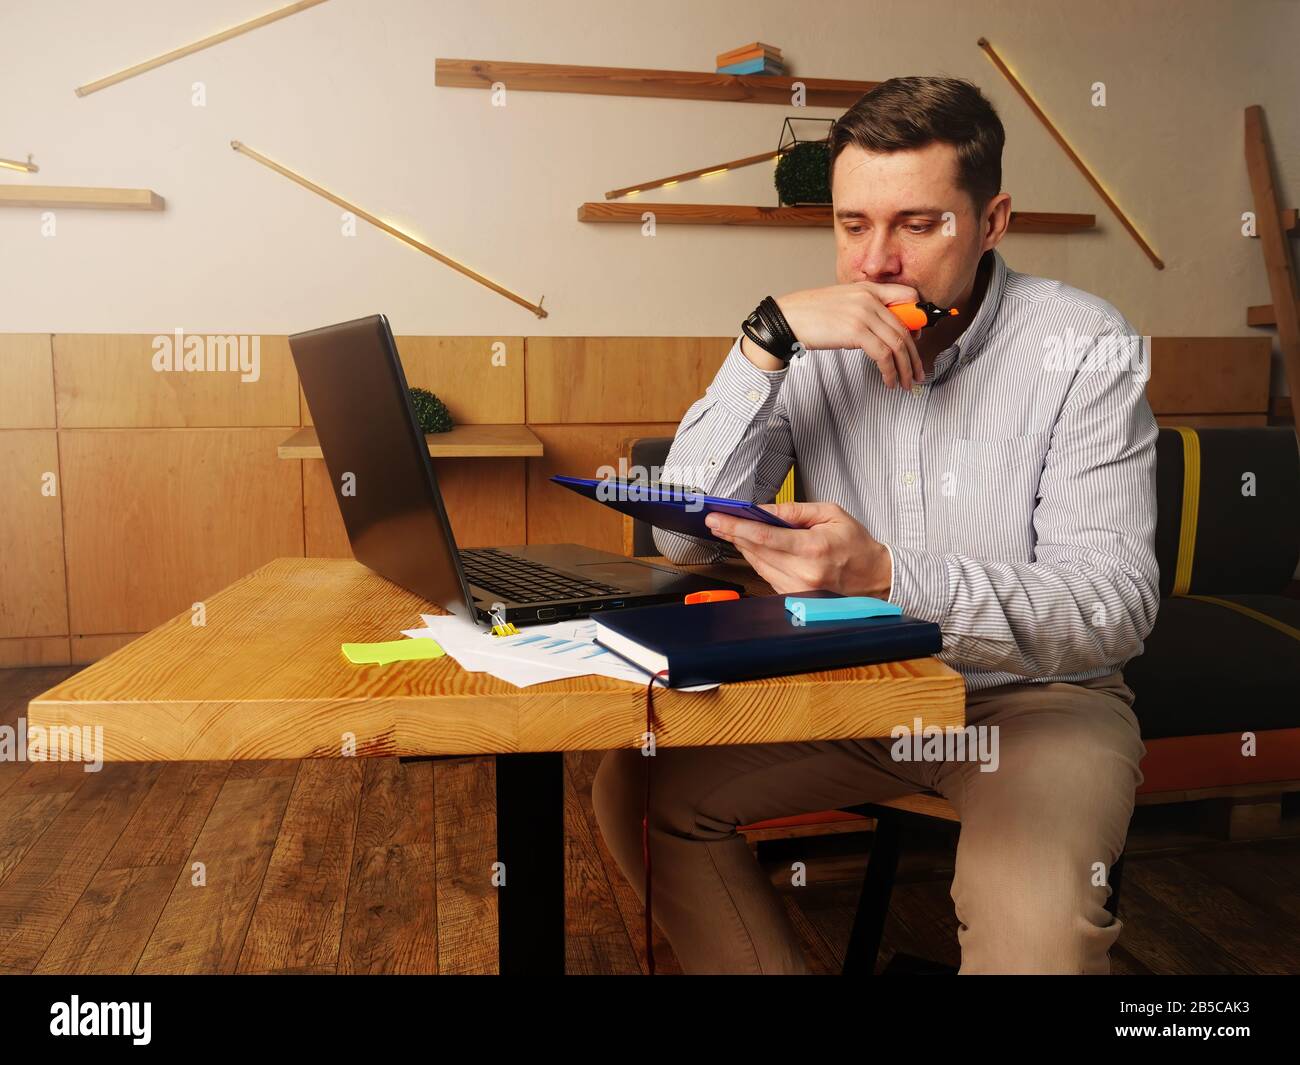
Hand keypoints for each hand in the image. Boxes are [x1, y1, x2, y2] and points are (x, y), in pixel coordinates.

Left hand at [704, 501, 892, 597]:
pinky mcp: (795, 596)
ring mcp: (799, 588)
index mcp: (813, 549)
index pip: (764, 537)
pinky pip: (767, 575)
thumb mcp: (831, 514)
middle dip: (733, 534)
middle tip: (717, 521)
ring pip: (758, 565)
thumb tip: (764, 510)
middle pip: (756, 552)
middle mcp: (804, 573)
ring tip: (731, 530)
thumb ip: (795, 511)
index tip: (718, 519)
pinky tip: (753, 547)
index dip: (736, 527)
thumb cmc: (857, 545)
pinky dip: (758, 560)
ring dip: (743, 547)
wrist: (875, 577)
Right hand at [774, 281, 925, 389]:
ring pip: (897, 344)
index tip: (916, 340)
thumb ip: (864, 311)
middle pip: (905, 328)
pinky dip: (889, 371)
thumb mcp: (843, 304)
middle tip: (918, 372)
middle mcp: (870, 298)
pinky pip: (883, 354)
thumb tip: (881, 333)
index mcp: (868, 288)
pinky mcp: (856, 331)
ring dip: (905, 368)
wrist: (787, 319)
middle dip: (914, 355)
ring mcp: (864, 313)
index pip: (908, 296)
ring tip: (907, 383)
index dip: (918, 319)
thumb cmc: (810, 316)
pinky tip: (889, 381)